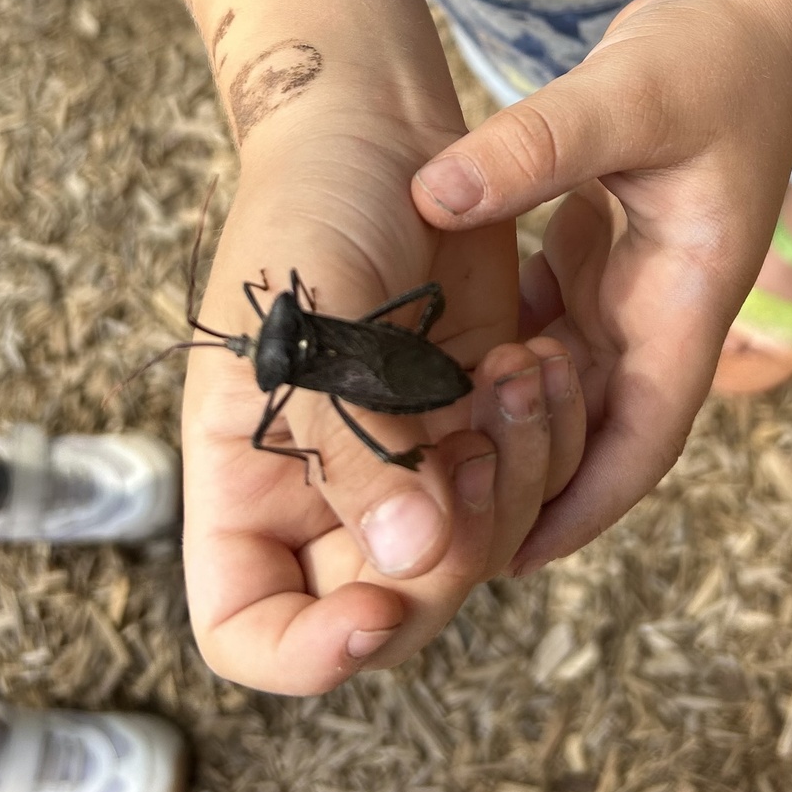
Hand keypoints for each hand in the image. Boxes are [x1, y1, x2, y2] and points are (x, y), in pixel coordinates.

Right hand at [180, 112, 584, 693]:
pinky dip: (545, 444)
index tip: (375, 611)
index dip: (304, 655)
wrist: (373, 136)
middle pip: (385, 611)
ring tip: (514, 374)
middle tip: (471, 447)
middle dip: (449, 560)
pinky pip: (524, 491)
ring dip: (514, 487)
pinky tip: (534, 360)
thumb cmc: (306, 212)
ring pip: (470, 559)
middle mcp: (323, 494)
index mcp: (246, 482)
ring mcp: (402, 468)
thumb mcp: (304, 323)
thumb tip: (413, 559)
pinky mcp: (468, 429)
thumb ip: (348, 447)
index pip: (248, 631)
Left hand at [412, 0, 791, 572]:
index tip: (510, 556)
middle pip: (587, 432)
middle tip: (435, 516)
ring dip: (497, 423)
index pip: (638, 439)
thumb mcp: (632, 96)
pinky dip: (493, 359)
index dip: (579, 505)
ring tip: (418, 458)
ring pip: (556, 391)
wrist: (741, 21)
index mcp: (684, 307)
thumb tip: (436, 193)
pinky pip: (540, 336)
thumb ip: (539, 147)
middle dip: (520, 477)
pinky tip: (431, 367)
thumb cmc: (715, 56)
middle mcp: (654, 320)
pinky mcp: (596, 272)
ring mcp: (625, 299)